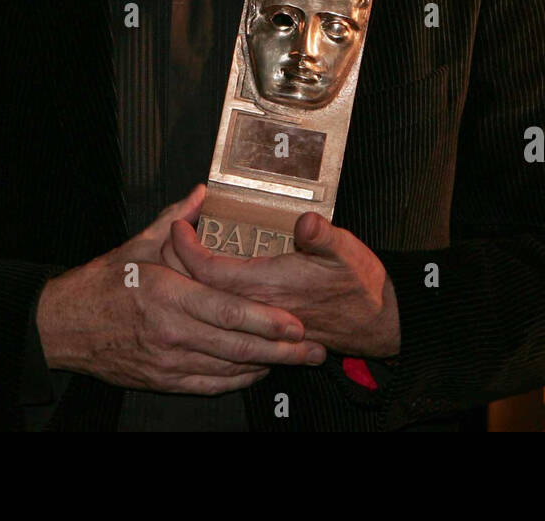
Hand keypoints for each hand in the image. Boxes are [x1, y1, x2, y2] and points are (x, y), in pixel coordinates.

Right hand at [34, 185, 327, 394]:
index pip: (226, 311)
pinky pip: (206, 384)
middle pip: (235, 346)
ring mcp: (166, 361)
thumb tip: (201, 192)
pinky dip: (235, 381)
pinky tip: (256, 372)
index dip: (264, 320)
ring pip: (226, 369)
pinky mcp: (161, 379)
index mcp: (167, 295)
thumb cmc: (103, 283)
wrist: (64, 326)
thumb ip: (175, 220)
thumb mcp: (138, 245)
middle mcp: (169, 332)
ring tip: (296, 361)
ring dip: (264, 367)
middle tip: (312, 348)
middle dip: (279, 350)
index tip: (295, 322)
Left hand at [162, 211, 400, 358]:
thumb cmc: (359, 284)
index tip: (178, 225)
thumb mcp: (346, 251)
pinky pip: (226, 312)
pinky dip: (208, 295)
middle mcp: (259, 305)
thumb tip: (306, 221)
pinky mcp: (267, 322)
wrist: (376, 322)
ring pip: (211, 302)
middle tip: (168, 234)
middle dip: (178, 263)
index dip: (189, 248)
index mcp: (270, 284)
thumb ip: (323, 236)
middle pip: (201, 289)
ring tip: (177, 253)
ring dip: (190, 279)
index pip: (212, 270)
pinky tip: (204, 279)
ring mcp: (261, 317)